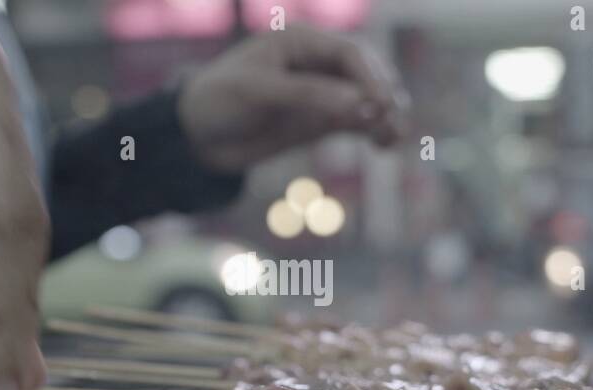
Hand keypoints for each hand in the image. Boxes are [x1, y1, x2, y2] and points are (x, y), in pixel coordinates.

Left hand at [178, 24, 408, 173]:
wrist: (197, 139)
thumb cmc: (219, 102)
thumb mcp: (259, 93)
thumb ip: (308, 96)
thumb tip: (361, 105)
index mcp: (300, 42)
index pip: (349, 53)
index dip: (371, 76)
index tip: (383, 103)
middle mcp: (316, 64)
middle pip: (366, 74)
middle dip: (383, 96)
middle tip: (392, 121)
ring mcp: (321, 94)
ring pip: (366, 100)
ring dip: (385, 116)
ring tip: (394, 138)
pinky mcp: (320, 122)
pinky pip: (357, 123)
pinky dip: (374, 132)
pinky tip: (386, 145)